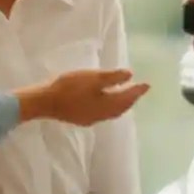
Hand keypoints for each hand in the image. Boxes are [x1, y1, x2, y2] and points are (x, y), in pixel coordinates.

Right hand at [15, 69, 148, 125]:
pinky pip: (103, 113)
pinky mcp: (81, 118)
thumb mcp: (93, 78)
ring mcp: (91, 118)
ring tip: (126, 95)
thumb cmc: (70, 87)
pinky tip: (106, 101)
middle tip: (139, 90)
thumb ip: (113, 77)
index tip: (147, 84)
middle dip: (131, 98)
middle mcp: (102, 115)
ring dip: (121, 103)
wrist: (46, 102)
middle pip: (121, 107)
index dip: (137, 91)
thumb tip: (130, 75)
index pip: (127, 98)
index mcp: (107, 105)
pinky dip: (110, 106)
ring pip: (112, 112)